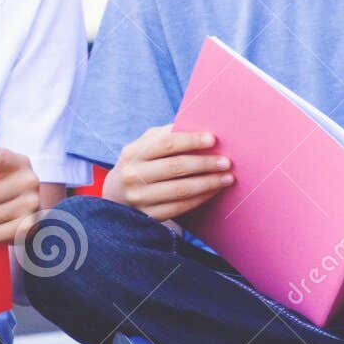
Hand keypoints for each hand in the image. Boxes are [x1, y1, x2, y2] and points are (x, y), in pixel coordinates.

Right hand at [103, 123, 232, 221]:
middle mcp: (133, 175)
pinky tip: (213, 192)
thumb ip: (165, 136)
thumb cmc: (140, 164)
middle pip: (175, 167)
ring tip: (227, 178)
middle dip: (205, 164)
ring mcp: (138, 198)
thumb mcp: (144, 146)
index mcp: (133, 153)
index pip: (166, 144)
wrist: (116, 196)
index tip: (213, 139)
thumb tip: (198, 127)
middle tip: (227, 162)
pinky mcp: (147, 217)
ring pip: (180, 190)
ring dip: (207, 184)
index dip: (191, 141)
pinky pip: (179, 208)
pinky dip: (199, 199)